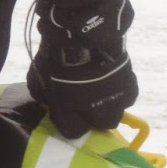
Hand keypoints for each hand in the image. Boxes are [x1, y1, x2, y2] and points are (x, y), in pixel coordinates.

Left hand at [26, 0, 137, 137]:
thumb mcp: (37, 77)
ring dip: (109, 106)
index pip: (72, 132)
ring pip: (117, 114)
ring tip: (102, 93)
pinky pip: (128, 96)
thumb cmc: (55, 56)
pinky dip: (121, 92)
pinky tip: (114, 82)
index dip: (68, 121)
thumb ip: (43, 95)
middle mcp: (96, 113)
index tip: (64, 111)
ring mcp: (115, 101)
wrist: (81, 35)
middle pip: (100, 126)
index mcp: (71, 115)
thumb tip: (48, 100)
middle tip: (86, 103)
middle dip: (93, 117)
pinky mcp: (129, 85)